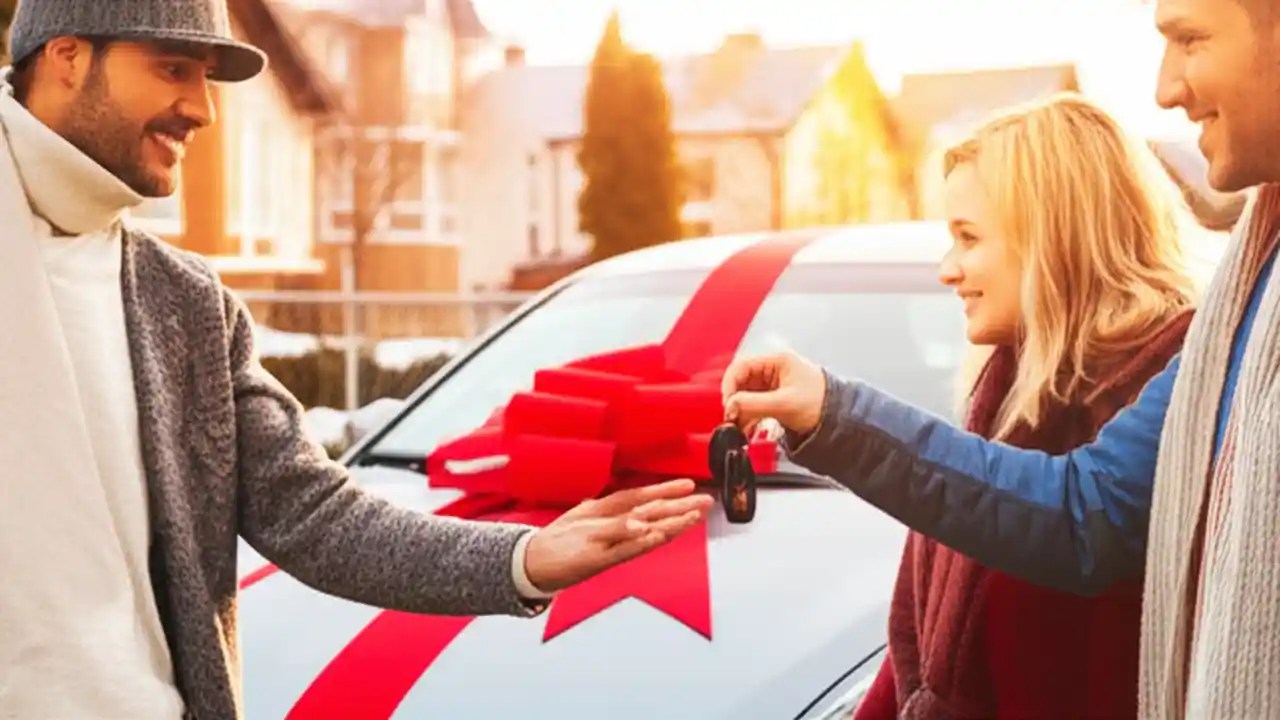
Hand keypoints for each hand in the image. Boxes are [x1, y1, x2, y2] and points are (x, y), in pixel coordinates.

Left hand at [523, 479, 713, 592]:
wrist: (533, 564)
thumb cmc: (559, 542)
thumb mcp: (582, 521)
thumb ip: (610, 518)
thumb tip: (637, 516)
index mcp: (609, 515)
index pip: (643, 499)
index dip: (667, 491)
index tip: (690, 485)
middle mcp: (613, 530)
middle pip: (652, 515)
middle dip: (680, 508)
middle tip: (707, 503)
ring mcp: (607, 545)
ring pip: (645, 531)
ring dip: (670, 524)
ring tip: (693, 516)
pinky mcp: (597, 560)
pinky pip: (625, 549)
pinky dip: (641, 542)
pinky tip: (658, 535)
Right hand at [721, 350, 825, 437]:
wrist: (841, 420)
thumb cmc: (822, 404)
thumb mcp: (784, 403)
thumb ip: (754, 404)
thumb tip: (731, 406)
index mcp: (777, 361)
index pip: (741, 366)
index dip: (730, 385)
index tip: (728, 403)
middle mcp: (774, 370)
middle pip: (742, 382)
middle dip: (735, 401)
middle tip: (731, 418)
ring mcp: (775, 385)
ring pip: (747, 396)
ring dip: (741, 411)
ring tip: (739, 427)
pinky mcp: (776, 399)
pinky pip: (754, 406)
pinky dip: (749, 417)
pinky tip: (747, 429)